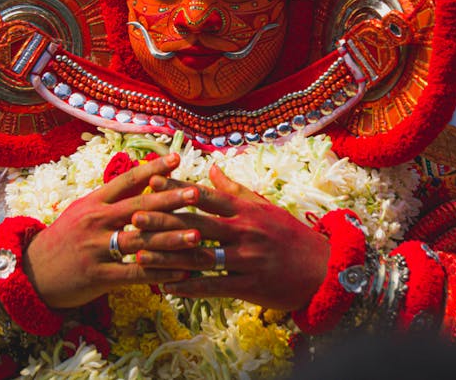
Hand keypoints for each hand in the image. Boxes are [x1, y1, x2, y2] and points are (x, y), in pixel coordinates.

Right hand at [23, 153, 202, 308]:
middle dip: (170, 199)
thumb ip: (111, 197)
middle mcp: (96, 221)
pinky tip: (181, 272)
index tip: (176, 157)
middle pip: (139, 207)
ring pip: (140, 241)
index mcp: (94, 201)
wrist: (32, 272)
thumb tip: (142, 176)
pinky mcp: (98, 276)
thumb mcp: (83, 210)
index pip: (127, 180)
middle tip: (197, 192)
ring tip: (197, 234)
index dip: (153, 169)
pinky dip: (159, 272)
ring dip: (171, 238)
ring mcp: (96, 248)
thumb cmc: (64, 238)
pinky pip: (134, 273)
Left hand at [131, 164, 329, 312]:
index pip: (204, 195)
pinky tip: (167, 286)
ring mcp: (245, 258)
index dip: (176, 188)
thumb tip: (212, 167)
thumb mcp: (264, 205)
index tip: (150, 183)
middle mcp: (243, 230)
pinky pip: (213, 286)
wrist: (321, 268)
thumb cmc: (289, 234)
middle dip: (162, 220)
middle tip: (133, 217)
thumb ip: (234, 189)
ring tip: (140, 254)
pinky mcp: (248, 284)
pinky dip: (189, 287)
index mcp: (244, 209)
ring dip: (167, 255)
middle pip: (195, 223)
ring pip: (199, 255)